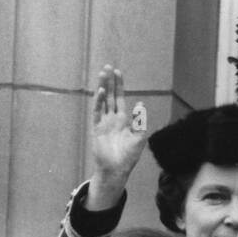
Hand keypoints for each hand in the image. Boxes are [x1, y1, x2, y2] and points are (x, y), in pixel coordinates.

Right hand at [86, 64, 147, 209]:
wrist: (117, 169)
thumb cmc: (129, 156)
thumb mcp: (139, 138)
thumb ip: (140, 121)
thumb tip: (140, 104)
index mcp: (123, 120)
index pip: (121, 98)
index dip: (119, 86)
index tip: (118, 72)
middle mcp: (113, 119)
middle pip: (111, 96)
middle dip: (110, 82)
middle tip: (108, 67)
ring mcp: (104, 123)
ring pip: (103, 101)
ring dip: (103, 87)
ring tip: (102, 73)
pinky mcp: (98, 129)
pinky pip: (98, 112)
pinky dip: (99, 102)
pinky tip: (102, 92)